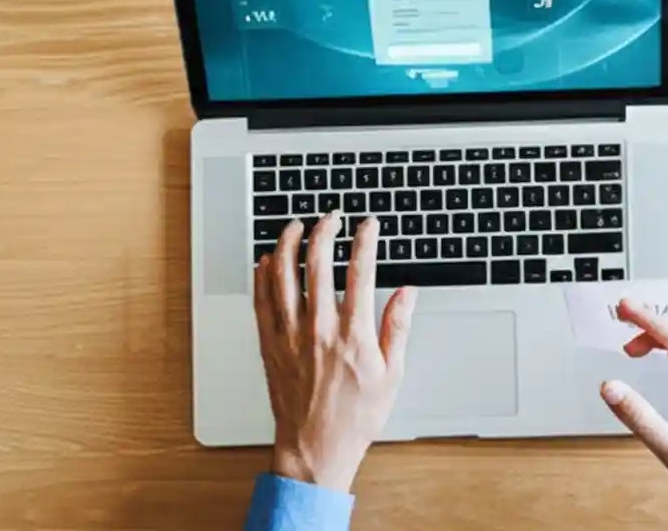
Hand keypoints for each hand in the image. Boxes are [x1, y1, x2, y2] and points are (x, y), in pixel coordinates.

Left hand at [253, 211, 416, 491]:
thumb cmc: (355, 417)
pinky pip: (261, 301)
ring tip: (295, 227)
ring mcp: (290, 336)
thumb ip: (398, 328)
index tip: (368, 225)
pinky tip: (267, 261)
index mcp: (353, 334)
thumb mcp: (392, 374)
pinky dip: (262, 276)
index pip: (359, 272)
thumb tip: (407, 293)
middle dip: (325, 232)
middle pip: (318, 264)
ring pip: (283, 276)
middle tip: (332, 218)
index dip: (365, 241)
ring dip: (288, 244)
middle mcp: (319, 329)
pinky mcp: (270, 346)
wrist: (315, 449)